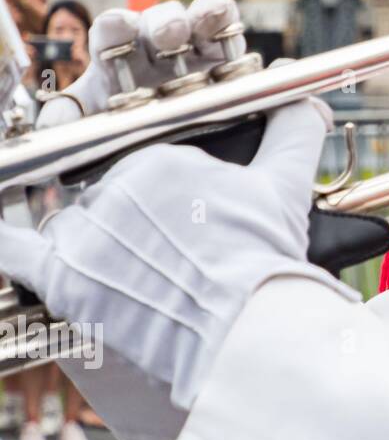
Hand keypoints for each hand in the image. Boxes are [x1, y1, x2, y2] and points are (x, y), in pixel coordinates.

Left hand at [0, 99, 357, 409]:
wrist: (245, 338)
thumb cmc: (266, 268)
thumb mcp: (286, 191)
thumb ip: (293, 134)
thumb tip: (308, 101)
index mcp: (161, 162)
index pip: (151, 177)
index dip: (176, 208)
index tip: (199, 236)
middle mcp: (113, 190)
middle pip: (113, 204)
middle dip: (141, 231)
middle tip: (179, 267)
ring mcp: (84, 236)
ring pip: (77, 231)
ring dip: (97, 250)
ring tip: (137, 284)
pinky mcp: (61, 281)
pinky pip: (14, 250)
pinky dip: (10, 239)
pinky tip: (11, 230)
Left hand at [37, 0, 245, 128]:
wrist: (161, 145)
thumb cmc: (123, 126)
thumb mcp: (90, 126)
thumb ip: (66, 120)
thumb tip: (55, 121)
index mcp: (117, 55)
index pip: (112, 31)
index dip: (116, 25)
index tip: (120, 27)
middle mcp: (153, 45)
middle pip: (157, 21)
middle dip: (162, 23)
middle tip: (170, 35)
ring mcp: (191, 46)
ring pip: (195, 18)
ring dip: (200, 14)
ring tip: (207, 19)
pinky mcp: (224, 55)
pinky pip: (228, 30)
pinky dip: (227, 21)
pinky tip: (228, 23)